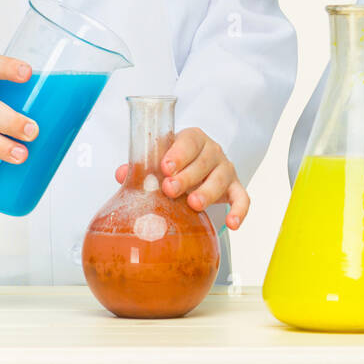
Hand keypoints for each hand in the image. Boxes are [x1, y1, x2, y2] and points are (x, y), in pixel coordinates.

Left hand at [115, 127, 248, 229]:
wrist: (196, 168)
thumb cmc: (174, 165)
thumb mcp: (158, 161)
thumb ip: (141, 167)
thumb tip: (122, 173)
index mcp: (192, 139)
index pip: (189, 141)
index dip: (178, 154)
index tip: (165, 167)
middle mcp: (212, 151)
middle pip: (205, 160)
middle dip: (188, 175)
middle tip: (171, 189)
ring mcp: (226, 169)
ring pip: (222, 178)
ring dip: (209, 191)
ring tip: (194, 205)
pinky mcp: (235, 188)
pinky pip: (242, 198)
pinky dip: (240, 210)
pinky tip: (232, 224)